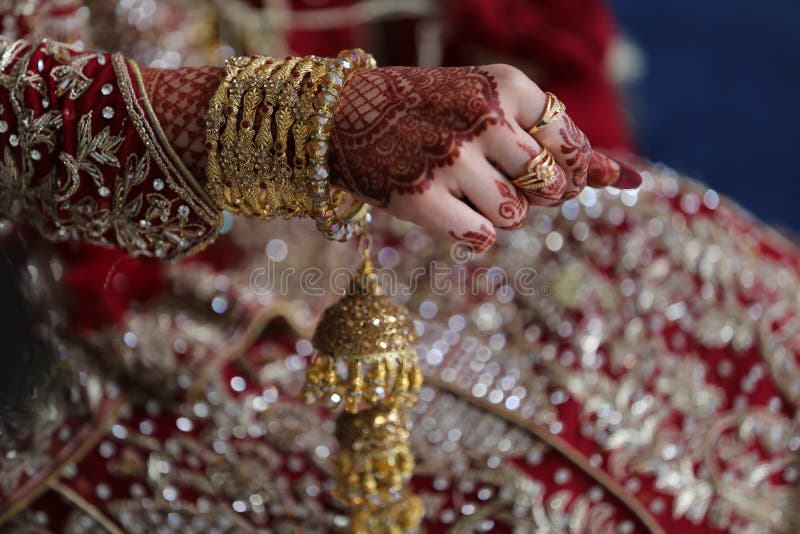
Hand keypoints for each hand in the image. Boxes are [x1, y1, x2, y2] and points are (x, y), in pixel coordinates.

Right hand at [331, 65, 640, 251]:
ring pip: (517, 215)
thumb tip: (626, 176)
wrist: (346, 115)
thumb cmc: (430, 112)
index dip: (564, 170)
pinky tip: (449, 211)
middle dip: (533, 193)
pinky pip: (483, 237)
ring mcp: (451, 159)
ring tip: (464, 192)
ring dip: (497, 213)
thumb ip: (555, 137)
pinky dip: (471, 232)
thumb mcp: (490, 104)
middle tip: (497, 179)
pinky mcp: (421, 198)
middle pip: (551, 186)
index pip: (572, 146)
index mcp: (507, 87)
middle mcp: (484, 119)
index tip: (537, 169)